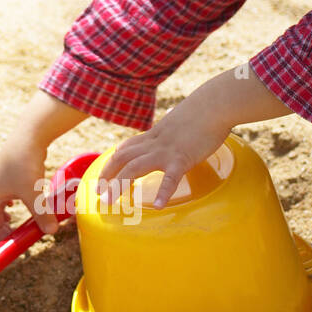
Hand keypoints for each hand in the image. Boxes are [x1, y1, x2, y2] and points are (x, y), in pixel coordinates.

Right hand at [0, 90, 88, 236]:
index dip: (2, 236)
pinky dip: (4, 198)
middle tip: (10, 228)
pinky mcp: (3, 171)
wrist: (27, 136)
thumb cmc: (25, 164)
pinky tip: (18, 196)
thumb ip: (41, 214)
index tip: (17, 240)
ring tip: (13, 214)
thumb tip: (50, 231)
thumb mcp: (34, 192)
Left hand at [95, 65, 291, 208]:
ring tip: (108, 202)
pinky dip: (163, 192)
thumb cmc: (203, 112)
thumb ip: (171, 132)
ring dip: (119, 185)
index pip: (125, 148)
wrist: (215, 104)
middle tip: (97, 193)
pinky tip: (158, 207)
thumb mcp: (178, 123)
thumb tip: (173, 133)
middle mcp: (153, 143)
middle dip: (107, 175)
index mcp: (153, 135)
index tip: (102, 176)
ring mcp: (166, 151)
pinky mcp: (182, 158)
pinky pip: (170, 178)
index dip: (111, 162)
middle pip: (122, 158)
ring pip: (134, 168)